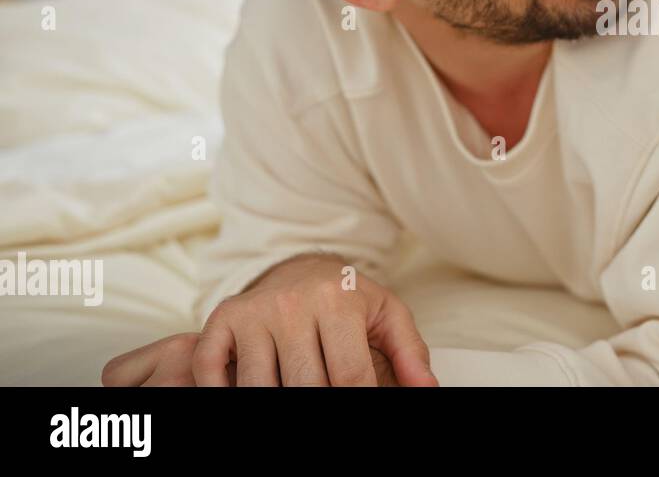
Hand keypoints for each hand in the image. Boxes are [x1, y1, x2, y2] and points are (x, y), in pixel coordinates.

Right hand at [192, 254, 436, 385]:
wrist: (299, 267)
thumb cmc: (346, 298)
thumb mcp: (386, 315)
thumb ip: (410, 353)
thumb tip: (426, 389)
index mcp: (338, 301)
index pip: (349, 376)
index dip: (358, 403)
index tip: (362, 412)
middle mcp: (292, 304)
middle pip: (305, 387)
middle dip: (319, 404)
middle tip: (325, 399)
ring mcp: (254, 312)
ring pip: (259, 387)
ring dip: (277, 398)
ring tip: (294, 389)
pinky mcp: (222, 320)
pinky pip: (211, 370)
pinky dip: (222, 391)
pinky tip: (246, 389)